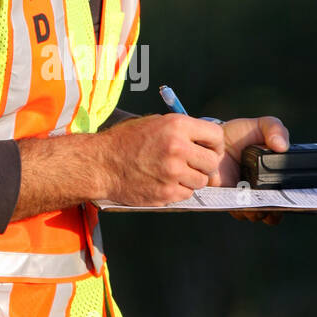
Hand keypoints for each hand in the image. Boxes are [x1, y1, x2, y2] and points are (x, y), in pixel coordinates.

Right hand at [96, 113, 224, 205]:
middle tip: (192, 164)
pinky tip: (164, 181)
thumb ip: (182, 131)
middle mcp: (177, 149)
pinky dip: (179, 190)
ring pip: (201, 181)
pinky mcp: (166, 193)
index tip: (208, 149)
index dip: (214, 144)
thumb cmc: (126, 142)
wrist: (101, 164)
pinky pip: (186, 194)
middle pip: (212, 162)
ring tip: (174, 173)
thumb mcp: (155, 123)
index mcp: (176, 126)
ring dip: (191, 179)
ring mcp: (172, 173)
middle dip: (204, 164)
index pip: (215, 136)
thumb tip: (205, 141)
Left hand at [207, 113, 289, 225]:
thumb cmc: (239, 134)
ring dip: (259, 211)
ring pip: (258, 214)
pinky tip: (241, 199)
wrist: (212, 140)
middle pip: (275, 208)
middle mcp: (262, 189)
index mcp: (274, 173)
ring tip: (255, 199)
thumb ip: (275, 128)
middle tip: (270, 200)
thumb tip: (282, 146)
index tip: (291, 196)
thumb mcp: (261, 125)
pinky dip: (242, 210)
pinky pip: (239, 212)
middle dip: (276, 209)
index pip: (289, 193)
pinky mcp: (230, 199)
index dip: (293, 197)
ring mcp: (246, 196)